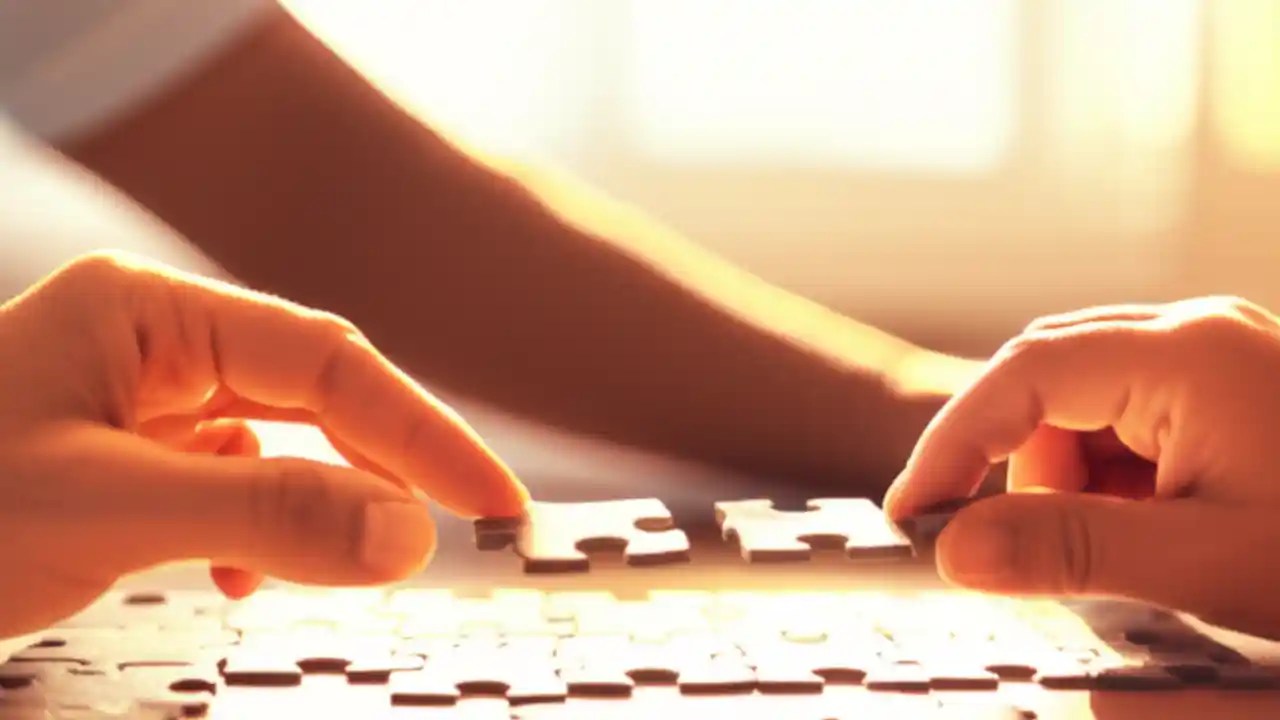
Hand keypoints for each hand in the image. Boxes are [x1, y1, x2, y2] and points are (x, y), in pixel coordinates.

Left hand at [0, 252, 526, 637]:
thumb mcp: (104, 513)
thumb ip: (264, 516)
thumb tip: (405, 536)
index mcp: (148, 314)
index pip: (324, 360)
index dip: (419, 429)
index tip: (489, 496)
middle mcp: (152, 346)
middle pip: (312, 396)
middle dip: (383, 467)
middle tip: (460, 532)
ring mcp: (141, 404)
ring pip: (279, 445)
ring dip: (323, 506)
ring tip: (355, 564)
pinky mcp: (132, 463)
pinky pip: (233, 487)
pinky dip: (262, 537)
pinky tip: (248, 581)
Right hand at [884, 296, 1279, 637]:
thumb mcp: (1205, 562)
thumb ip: (1070, 549)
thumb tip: (952, 550)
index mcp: (1187, 353)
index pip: (1024, 375)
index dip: (953, 445)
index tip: (913, 517)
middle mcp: (1193, 330)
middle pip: (1044, 377)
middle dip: (1013, 464)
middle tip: (1004, 545)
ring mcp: (1211, 351)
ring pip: (1078, 400)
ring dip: (1067, 477)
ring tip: (1128, 548)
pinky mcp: (1221, 381)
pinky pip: (1123, 415)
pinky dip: (1110, 476)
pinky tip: (1153, 525)